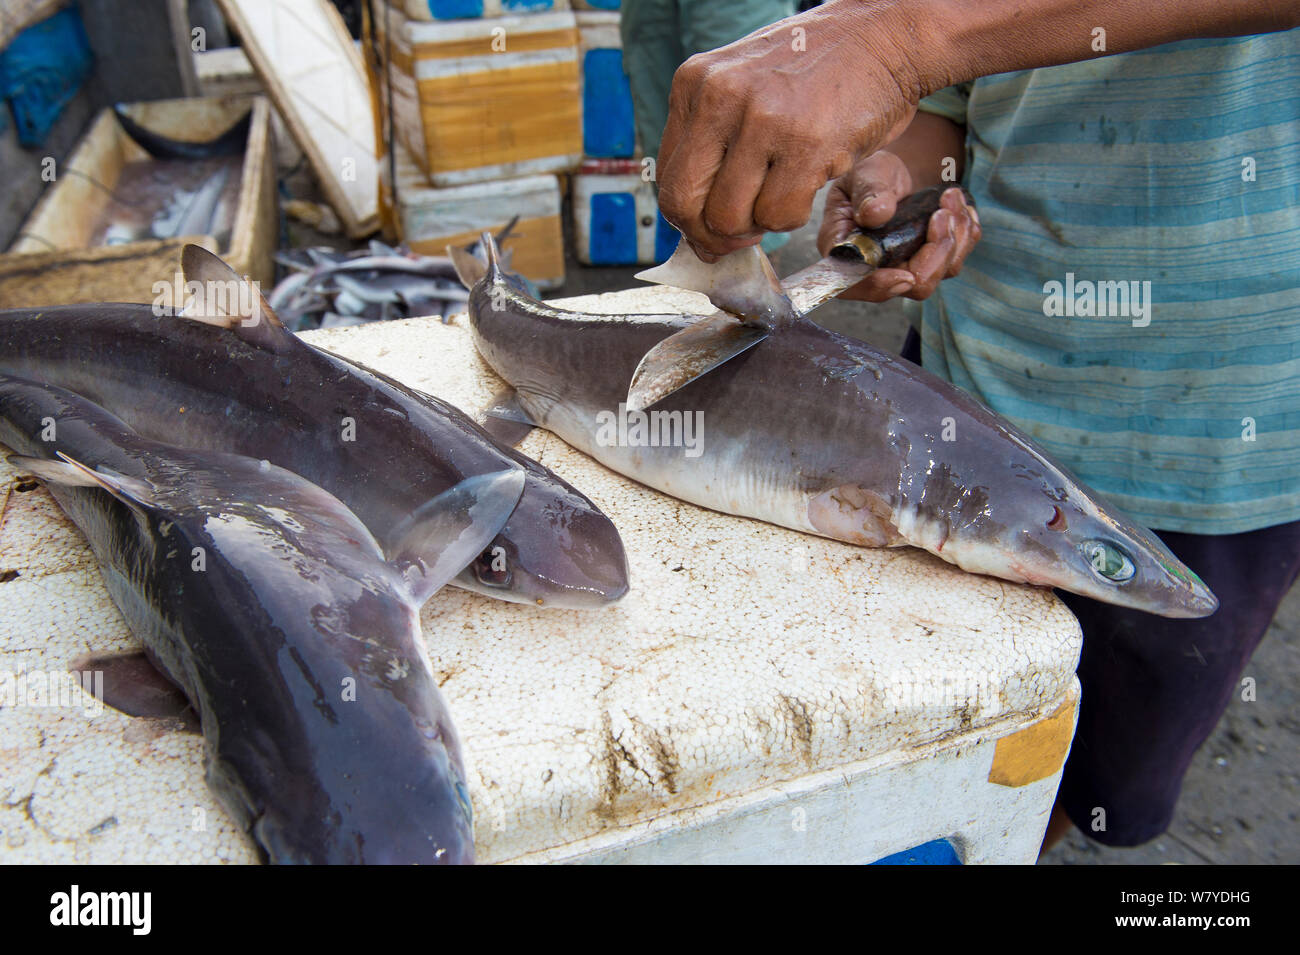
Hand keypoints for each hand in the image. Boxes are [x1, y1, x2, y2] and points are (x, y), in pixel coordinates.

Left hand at [656, 0, 923, 260]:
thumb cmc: (816, 71)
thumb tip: (698, 232)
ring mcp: (762, 119)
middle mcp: (720, 97)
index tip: (712, 228)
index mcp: (695, 83)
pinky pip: (778, 217)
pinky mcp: (806, 145)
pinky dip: (793, 217)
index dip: (689, 218)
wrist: (884, 37)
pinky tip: (808, 185)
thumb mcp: (743, 88)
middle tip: (740, 235)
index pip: (668, 178)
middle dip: (712, 234)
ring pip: (730, 218)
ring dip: (758, 225)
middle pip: (685, 204)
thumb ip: (713, 146)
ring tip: (782, 195)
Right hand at [817, 151, 979, 300]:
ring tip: (951, 196)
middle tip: (943, 210)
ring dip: (955, 235)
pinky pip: (955, 261)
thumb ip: (868, 192)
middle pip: (909, 285)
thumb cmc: (872, 174)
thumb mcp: (865, 173)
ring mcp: (903, 270)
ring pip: (939, 274)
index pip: (854, 284)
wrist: (895, 175)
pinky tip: (959, 206)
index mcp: (843, 253)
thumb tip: (876, 214)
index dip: (879, 286)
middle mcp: (873, 270)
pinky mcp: (928, 265)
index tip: (906, 275)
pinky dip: (966, 233)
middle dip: (936, 250)